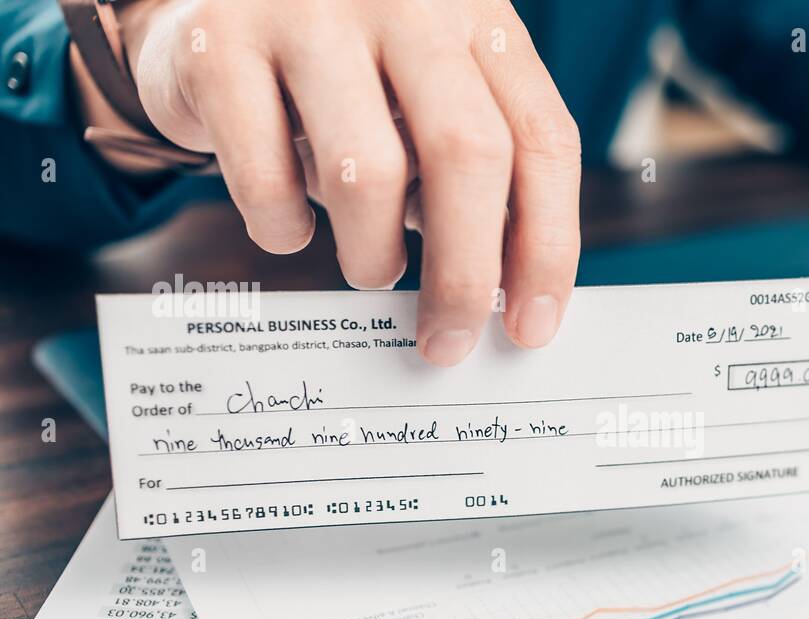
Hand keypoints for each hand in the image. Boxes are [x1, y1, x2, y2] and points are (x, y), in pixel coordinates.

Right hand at [113, 0, 581, 365]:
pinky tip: (289, 225)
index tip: (531, 327)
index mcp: (477, 16)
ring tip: (368, 268)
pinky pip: (265, 177)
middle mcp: (404, 1)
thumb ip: (475, 179)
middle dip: (466, 273)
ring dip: (372, 256)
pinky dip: (283, 229)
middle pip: (467, 153)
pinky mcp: (217, 40)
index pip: (542, 138)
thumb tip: (509, 302)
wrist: (206, 0)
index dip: (547, 247)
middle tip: (448, 340)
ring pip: (367, 172)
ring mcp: (308, 11)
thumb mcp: (429, 104)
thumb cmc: (347, 79)